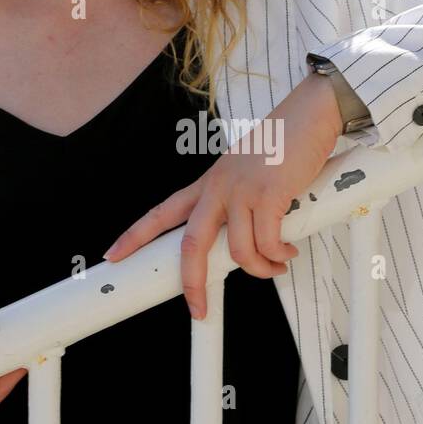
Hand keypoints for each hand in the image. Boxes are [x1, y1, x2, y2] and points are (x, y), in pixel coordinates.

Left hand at [101, 73, 343, 320]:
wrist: (309, 114)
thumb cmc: (283, 143)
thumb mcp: (246, 173)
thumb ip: (237, 203)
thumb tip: (246, 241)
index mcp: (208, 184)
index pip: (161, 212)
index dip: (134, 236)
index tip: (112, 255)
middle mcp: (218, 188)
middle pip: (191, 244)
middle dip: (192, 283)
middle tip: (197, 309)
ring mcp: (242, 191)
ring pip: (239, 252)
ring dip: (260, 269)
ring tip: (275, 266)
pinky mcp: (269, 195)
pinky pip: (268, 243)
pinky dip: (278, 256)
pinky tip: (287, 252)